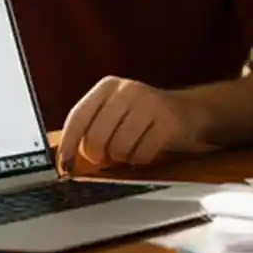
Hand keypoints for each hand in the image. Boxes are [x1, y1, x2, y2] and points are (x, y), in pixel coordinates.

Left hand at [58, 76, 210, 171]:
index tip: (64, 165)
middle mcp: (127, 90)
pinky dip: (140, 160)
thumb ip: (91, 127)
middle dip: (98, 155)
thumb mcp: (114, 112)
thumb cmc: (142, 117)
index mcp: (107, 86)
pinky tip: (146, 149)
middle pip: (96, 136)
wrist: (188, 111)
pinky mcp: (167, 122)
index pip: (78, 116)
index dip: (68, 145)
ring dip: (122, 157)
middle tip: (107, 156)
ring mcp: (149, 104)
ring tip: (131, 148)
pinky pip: (141, 154)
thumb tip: (65, 159)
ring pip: (119, 147)